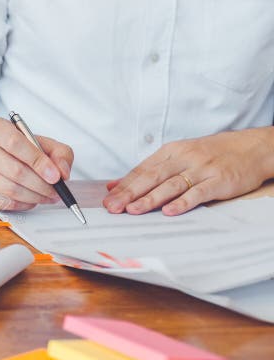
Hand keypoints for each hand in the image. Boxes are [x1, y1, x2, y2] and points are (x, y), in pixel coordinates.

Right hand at [0, 118, 73, 210]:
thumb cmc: (11, 149)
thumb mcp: (38, 141)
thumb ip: (58, 152)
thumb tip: (63, 172)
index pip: (16, 144)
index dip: (39, 162)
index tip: (56, 176)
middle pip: (15, 171)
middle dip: (42, 185)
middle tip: (56, 191)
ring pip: (10, 190)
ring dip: (35, 197)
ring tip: (48, 196)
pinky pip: (4, 203)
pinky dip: (23, 204)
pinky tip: (31, 199)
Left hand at [103, 128, 273, 215]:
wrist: (252, 147)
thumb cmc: (211, 154)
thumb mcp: (178, 155)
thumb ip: (149, 170)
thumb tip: (116, 184)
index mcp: (171, 151)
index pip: (141, 170)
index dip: (123, 185)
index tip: (107, 199)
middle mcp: (184, 158)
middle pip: (151, 177)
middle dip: (130, 193)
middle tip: (113, 207)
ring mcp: (202, 169)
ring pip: (171, 184)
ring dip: (150, 198)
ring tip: (133, 210)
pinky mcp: (219, 180)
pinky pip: (198, 192)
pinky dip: (183, 202)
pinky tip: (169, 211)